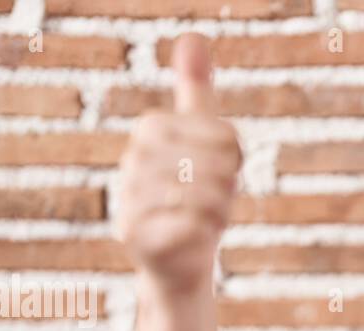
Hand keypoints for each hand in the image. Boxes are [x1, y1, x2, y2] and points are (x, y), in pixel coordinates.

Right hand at [115, 32, 241, 295]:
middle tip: (222, 197)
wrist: (178, 260)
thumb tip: (192, 36)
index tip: (229, 169)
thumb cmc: (194, 194)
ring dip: (218, 210)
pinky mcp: (134, 235)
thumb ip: (197, 92)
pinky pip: (187, 225)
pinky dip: (205, 232)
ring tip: (213, 216)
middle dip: (226, 184)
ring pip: (198, 195)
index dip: (233, 153)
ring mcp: (129, 197)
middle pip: (208, 163)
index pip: (216, 132)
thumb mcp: (201, 141)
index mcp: (152, 130)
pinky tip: (202, 234)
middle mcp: (133, 160)